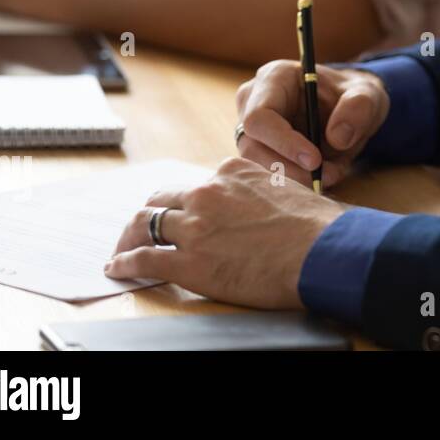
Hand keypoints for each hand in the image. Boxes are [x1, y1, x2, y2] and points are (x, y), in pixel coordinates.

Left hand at [105, 157, 347, 308]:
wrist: (322, 251)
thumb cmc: (318, 226)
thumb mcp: (291, 191)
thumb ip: (267, 192)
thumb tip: (271, 207)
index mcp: (233, 172)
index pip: (198, 183)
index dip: (188, 201)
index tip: (185, 213)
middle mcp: (208, 192)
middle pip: (162, 199)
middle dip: (150, 214)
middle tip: (141, 229)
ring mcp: (194, 227)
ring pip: (145, 224)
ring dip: (129, 237)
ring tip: (122, 249)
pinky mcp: (187, 262)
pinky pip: (142, 259)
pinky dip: (125, 263)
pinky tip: (117, 268)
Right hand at [235, 60, 390, 188]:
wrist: (350, 109)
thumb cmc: (352, 94)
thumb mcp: (367, 94)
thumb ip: (358, 107)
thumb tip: (338, 137)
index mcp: (274, 78)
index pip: (259, 117)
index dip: (284, 143)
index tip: (315, 161)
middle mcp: (253, 102)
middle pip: (252, 147)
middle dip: (290, 169)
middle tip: (325, 177)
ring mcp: (252, 129)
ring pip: (258, 166)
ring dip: (294, 178)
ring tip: (331, 174)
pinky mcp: (260, 151)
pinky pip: (269, 174)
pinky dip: (296, 182)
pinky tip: (322, 177)